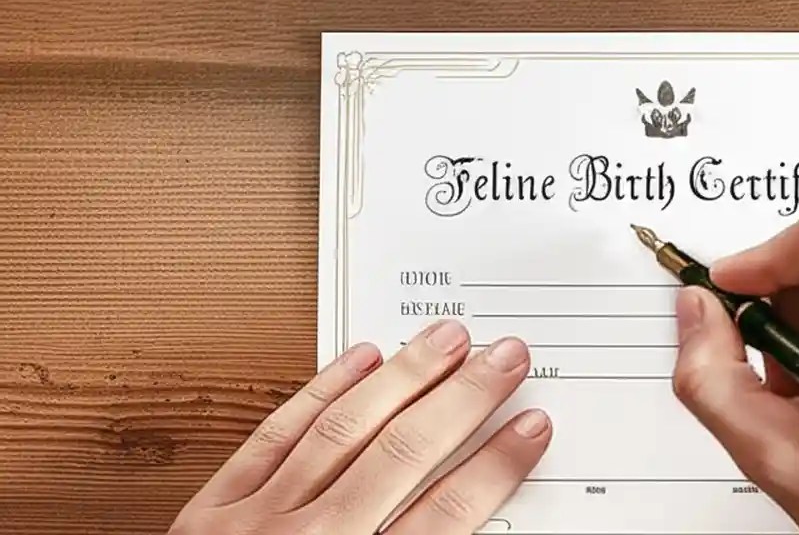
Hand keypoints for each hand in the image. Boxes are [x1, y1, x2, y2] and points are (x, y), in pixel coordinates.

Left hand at [169, 322, 548, 533]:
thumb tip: (473, 515)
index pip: (446, 515)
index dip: (496, 465)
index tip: (531, 426)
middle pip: (405, 454)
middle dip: (465, 398)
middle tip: (505, 356)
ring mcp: (255, 523)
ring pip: (343, 428)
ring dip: (404, 376)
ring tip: (446, 339)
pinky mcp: (211, 510)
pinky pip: (274, 435)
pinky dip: (320, 392)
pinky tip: (359, 360)